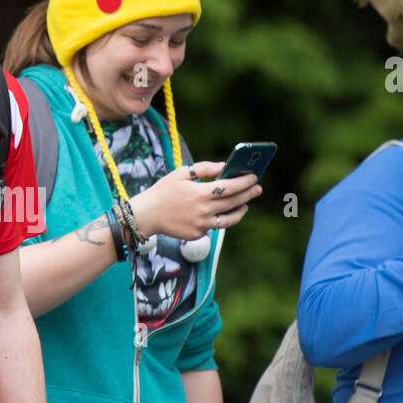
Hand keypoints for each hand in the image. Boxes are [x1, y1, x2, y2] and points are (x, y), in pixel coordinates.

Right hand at [129, 161, 260, 239]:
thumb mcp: (181, 173)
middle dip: (248, 194)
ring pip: (228, 220)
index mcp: (200, 193)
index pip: (230, 187)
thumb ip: (204, 168)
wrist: (145, 216)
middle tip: (257, 189)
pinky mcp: (197, 235)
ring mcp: (201, 225)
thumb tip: (224, 167)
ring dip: (240, 211)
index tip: (254, 176)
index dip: (244, 182)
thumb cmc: (163, 191)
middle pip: (233, 203)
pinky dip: (219, 218)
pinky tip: (222, 212)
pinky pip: (213, 227)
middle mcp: (203, 211)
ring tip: (245, 205)